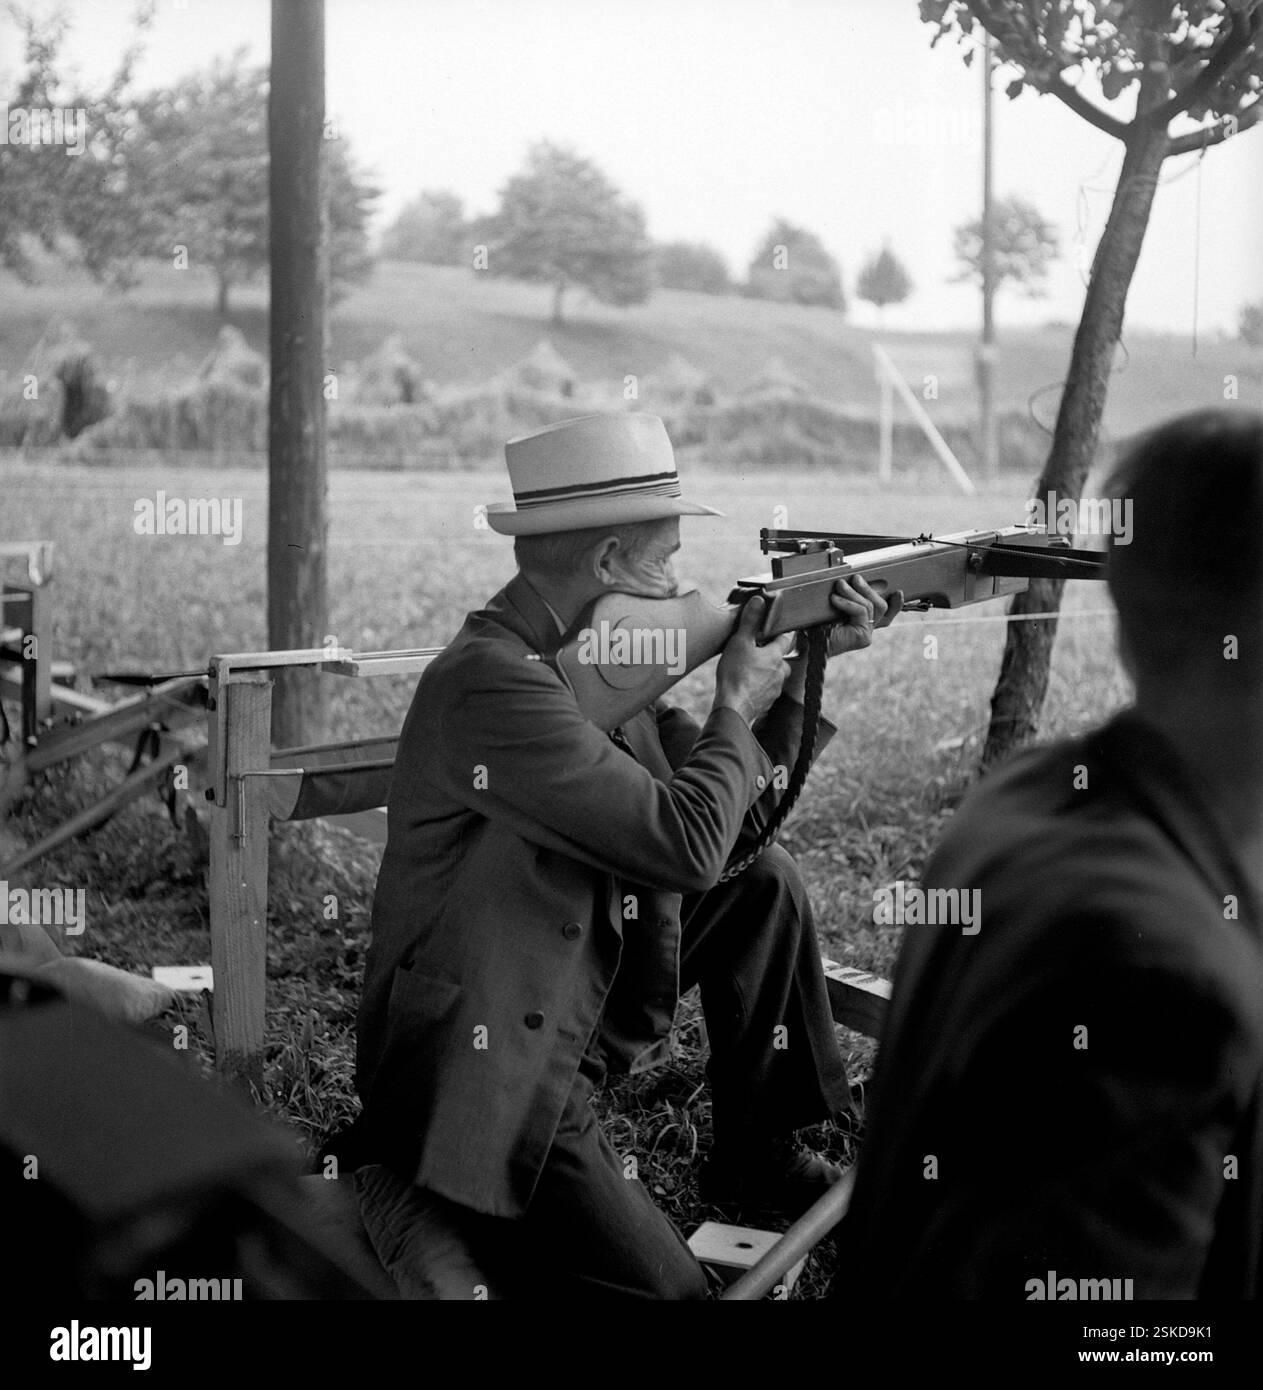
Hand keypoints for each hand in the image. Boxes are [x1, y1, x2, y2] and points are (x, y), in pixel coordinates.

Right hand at [714, 595, 795, 725]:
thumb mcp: (739, 642)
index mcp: (776, 655)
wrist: (734, 708)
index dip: (777, 633)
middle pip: (781, 659)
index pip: (785, 639)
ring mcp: (775, 688)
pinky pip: (767, 690)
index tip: (770, 631)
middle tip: (756, 651)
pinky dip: (760, 687)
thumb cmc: (736, 674)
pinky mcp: (767, 702)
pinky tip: (747, 686)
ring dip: (766, 672)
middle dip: (771, 655)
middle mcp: (780, 672)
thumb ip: (750, 621)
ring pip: (775, 675)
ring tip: (750, 669)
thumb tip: (759, 601)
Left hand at [816, 574, 901, 657]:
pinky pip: (861, 612)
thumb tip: (854, 578)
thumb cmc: (813, 625)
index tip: (898, 591)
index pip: (885, 614)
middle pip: (881, 605)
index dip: (896, 604)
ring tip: (839, 585)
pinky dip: (848, 603)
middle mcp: (866, 630)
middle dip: (868, 588)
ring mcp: (866, 635)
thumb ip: (847, 597)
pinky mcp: (863, 637)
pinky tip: (834, 599)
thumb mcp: (833, 606)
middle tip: (855, 578)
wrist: (804, 645)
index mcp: (861, 624)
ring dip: (854, 592)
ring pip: (870, 606)